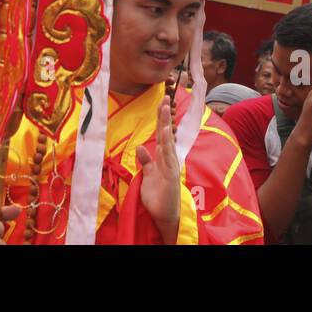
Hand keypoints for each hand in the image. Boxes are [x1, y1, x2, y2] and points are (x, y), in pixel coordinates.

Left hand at [136, 98, 181, 242]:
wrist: (164, 214)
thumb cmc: (157, 195)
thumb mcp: (147, 175)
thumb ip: (145, 161)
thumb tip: (140, 147)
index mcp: (162, 157)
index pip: (161, 134)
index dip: (160, 119)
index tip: (161, 103)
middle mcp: (168, 158)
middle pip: (166, 133)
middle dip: (165, 116)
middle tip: (165, 97)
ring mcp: (171, 165)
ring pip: (168, 141)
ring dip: (166, 125)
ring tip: (165, 109)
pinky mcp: (171, 175)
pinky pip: (169, 157)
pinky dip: (167, 145)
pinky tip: (166, 134)